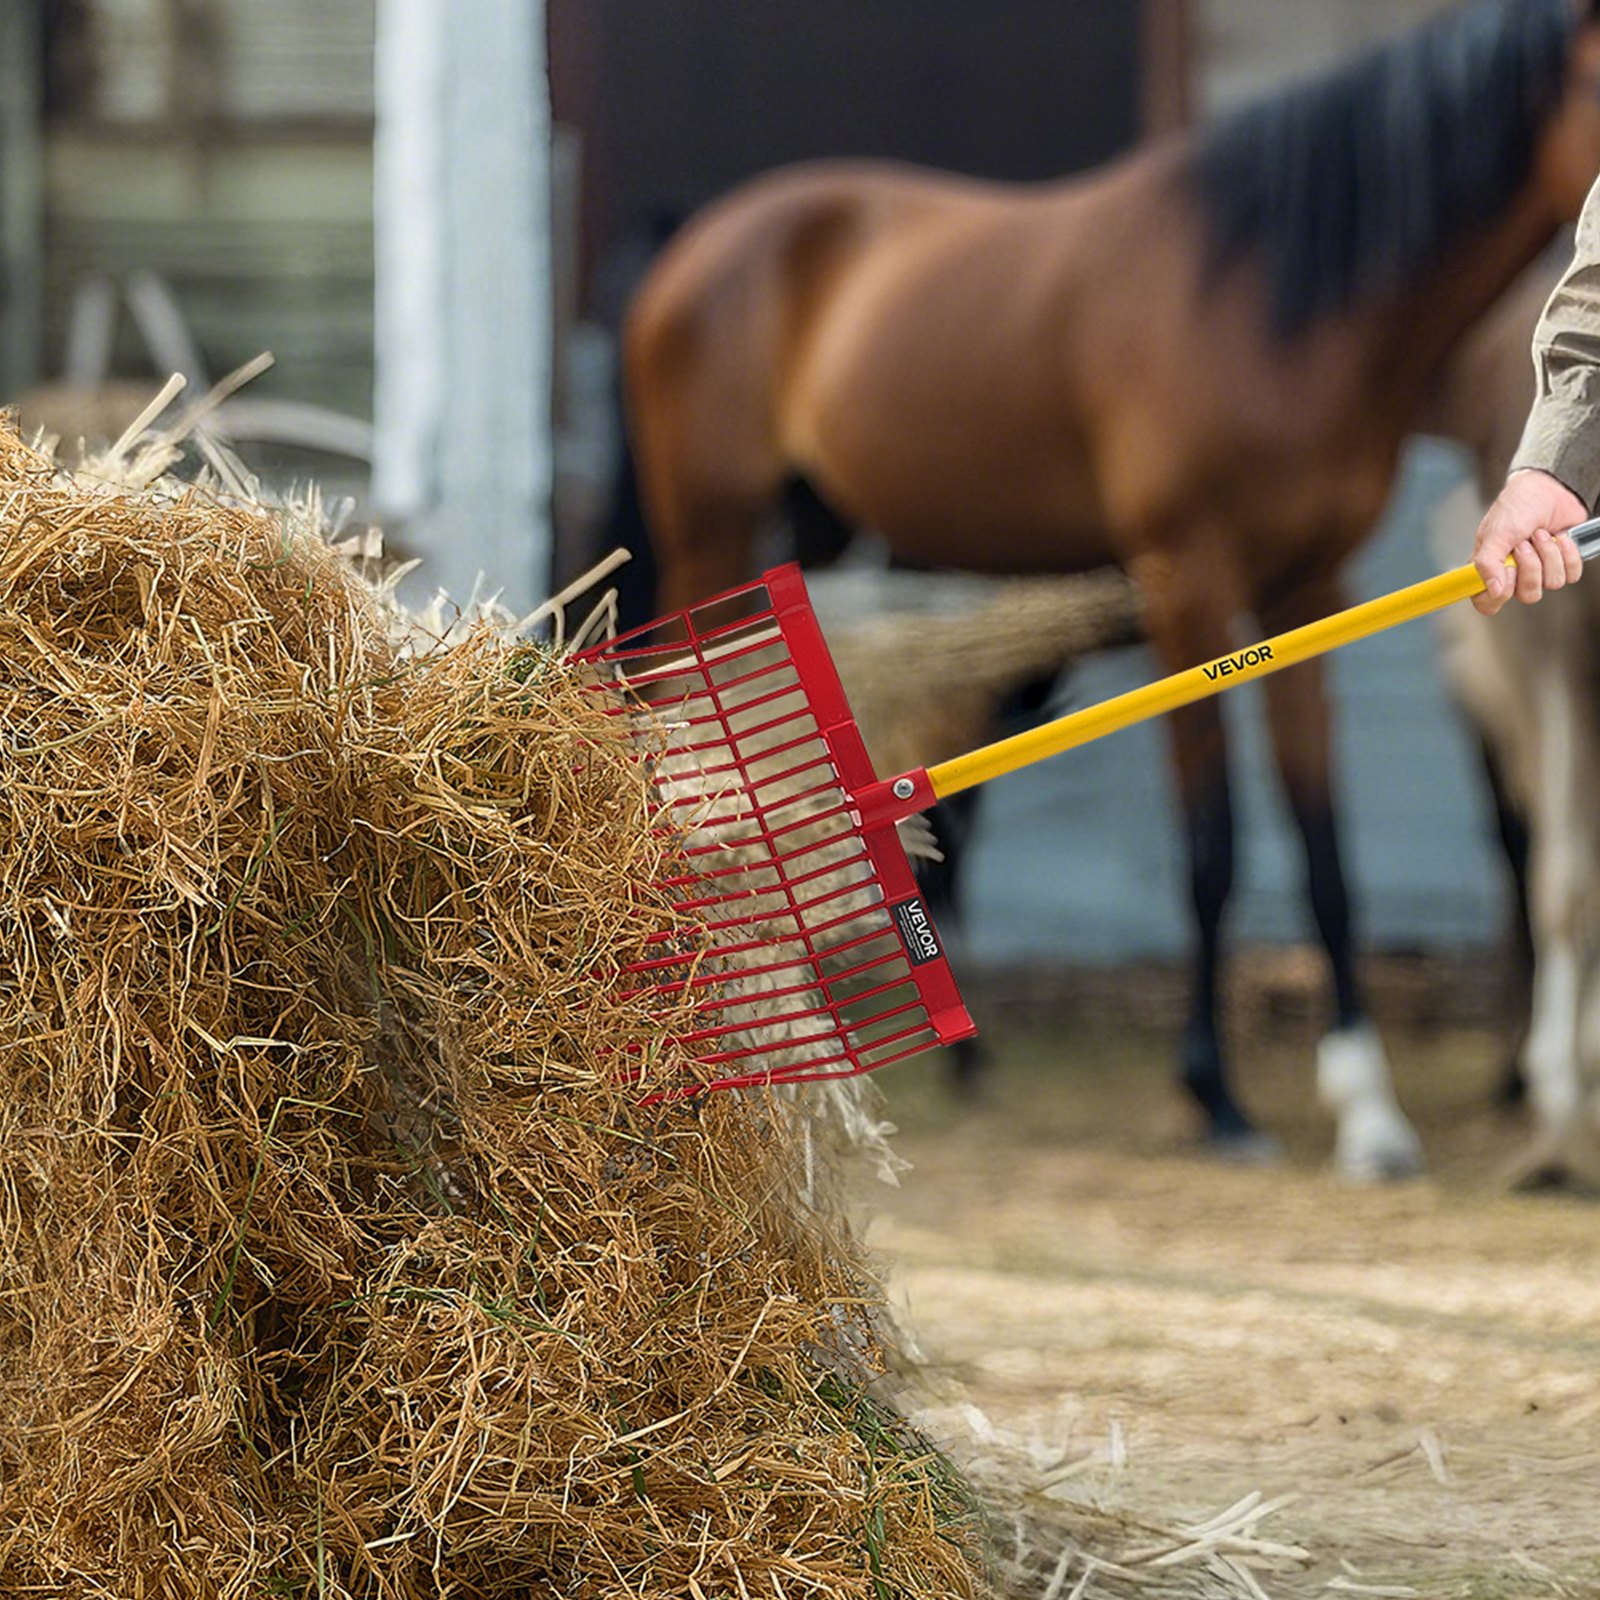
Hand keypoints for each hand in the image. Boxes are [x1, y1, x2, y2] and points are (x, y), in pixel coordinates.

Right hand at [1471, 469, 1585, 614]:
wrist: (1549, 489)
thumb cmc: (1516, 507)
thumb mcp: (1496, 533)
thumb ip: (1487, 563)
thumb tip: (1493, 590)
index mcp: (1489, 570)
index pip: (1487, 603)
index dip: (1501, 593)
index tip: (1507, 569)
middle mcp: (1513, 575)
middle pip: (1527, 595)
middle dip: (1531, 565)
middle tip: (1525, 543)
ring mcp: (1539, 571)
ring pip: (1551, 584)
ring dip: (1549, 554)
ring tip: (1542, 534)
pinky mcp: (1562, 564)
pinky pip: (1571, 575)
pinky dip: (1568, 553)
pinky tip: (1560, 537)